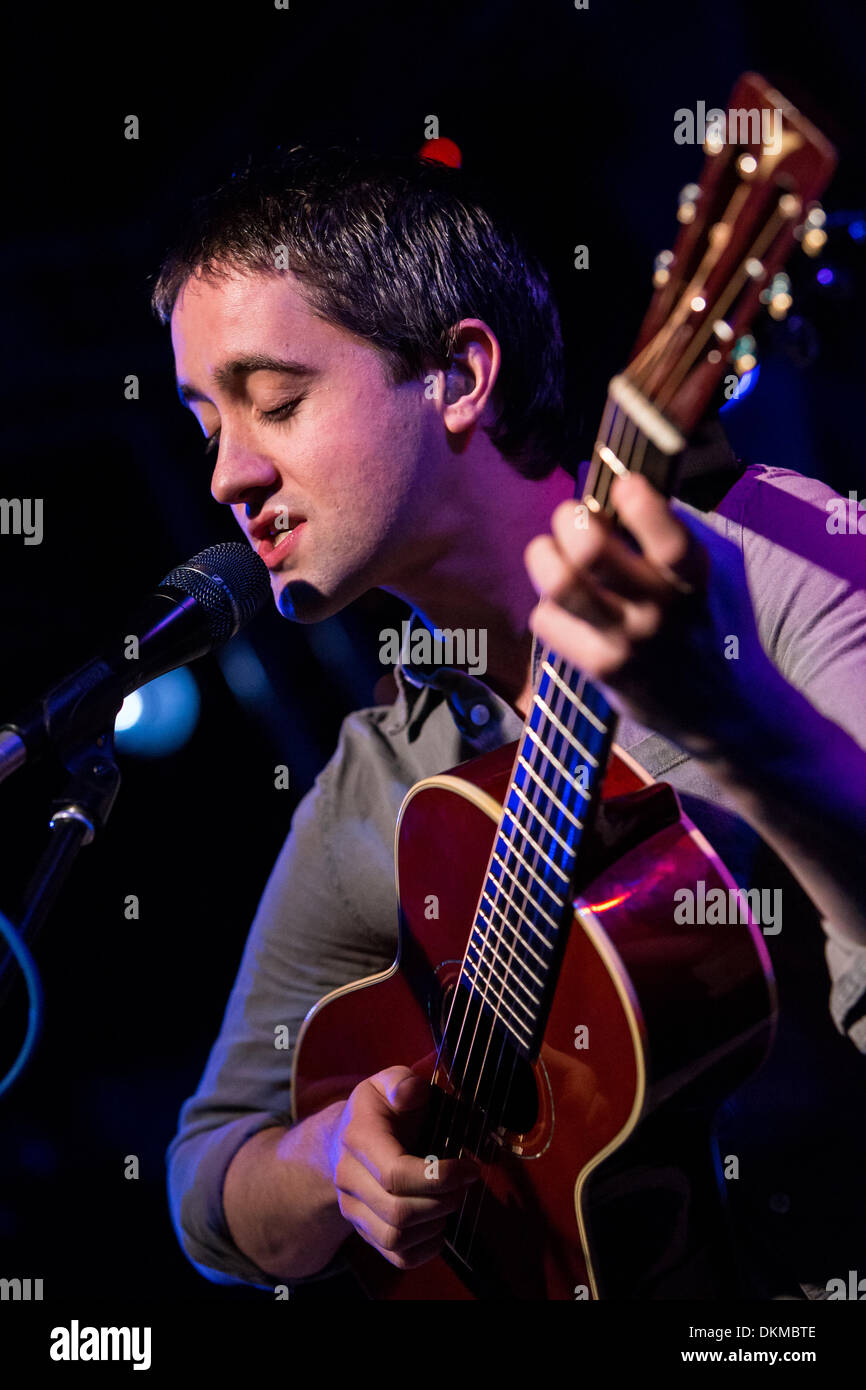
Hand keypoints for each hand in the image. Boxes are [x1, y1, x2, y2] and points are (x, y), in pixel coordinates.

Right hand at [327, 1065, 480, 1270]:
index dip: (439, 1178)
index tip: (470, 1168)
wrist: (342, 1140)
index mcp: (358, 1139)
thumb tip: (413, 1094)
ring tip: (452, 1201)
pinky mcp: (362, 1230)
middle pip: (398, 1211)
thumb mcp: (386, 1082)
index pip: (395, 1174)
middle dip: (444, 1201)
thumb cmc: (377, 1110)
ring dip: (435, 1225)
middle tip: (465, 1185)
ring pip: (395, 1238)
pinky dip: (425, 1250)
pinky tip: (440, 1226)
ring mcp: (352, 1209)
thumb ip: (401, 1082)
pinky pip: (395, 1256)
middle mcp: (348, 1179)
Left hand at [523, 472, 780, 762]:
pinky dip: (547, 603)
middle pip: (591, 551)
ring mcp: (626, 642)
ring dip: (544, 555)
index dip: (638, 501)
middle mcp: (660, 610)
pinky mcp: (599, 668)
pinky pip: (546, 621)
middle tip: (574, 517)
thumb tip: (623, 483)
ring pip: (559, 584)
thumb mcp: (717, 570)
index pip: (667, 538)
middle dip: (571, 518)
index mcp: (695, 577)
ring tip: (551, 551)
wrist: (722, 708)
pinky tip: (563, 603)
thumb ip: (678, 529)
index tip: (623, 485)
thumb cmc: (711, 620)